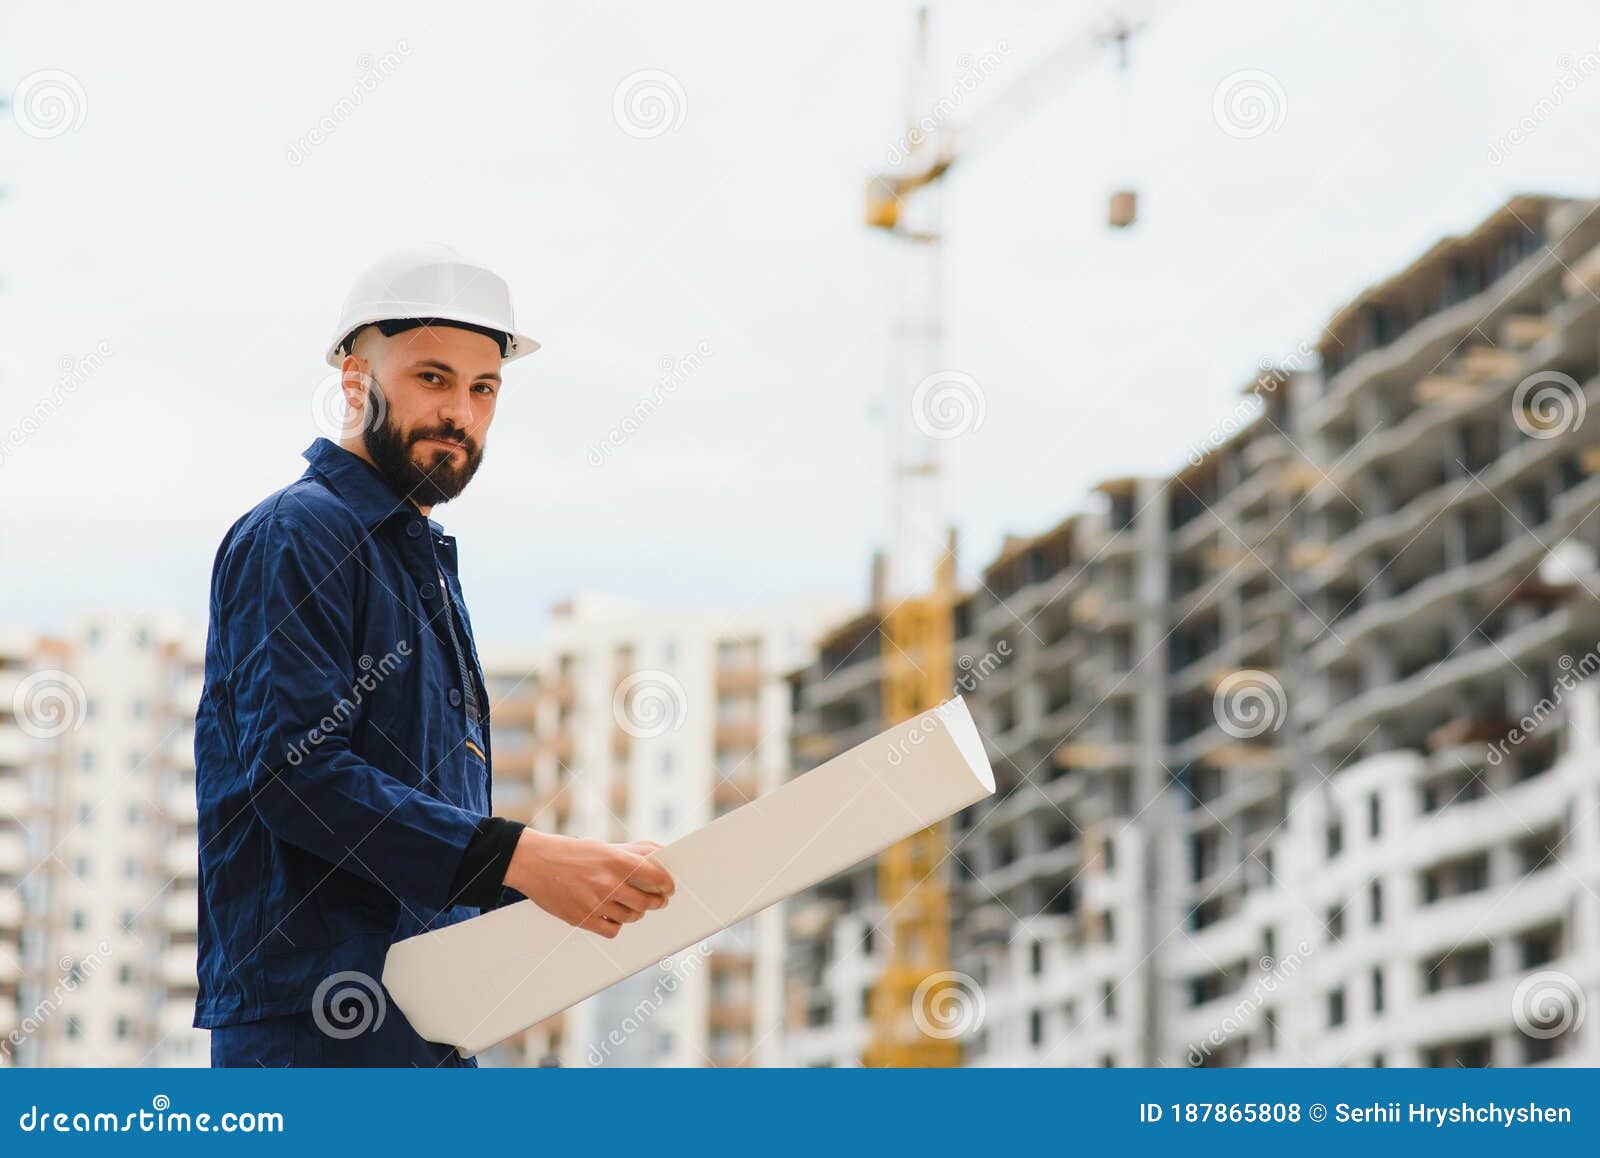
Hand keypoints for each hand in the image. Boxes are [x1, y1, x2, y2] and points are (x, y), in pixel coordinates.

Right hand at [504, 830, 674, 937]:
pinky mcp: (582, 919)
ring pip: (632, 917)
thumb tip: (663, 854)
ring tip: (632, 905)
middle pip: (647, 902)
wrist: (535, 863)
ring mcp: (595, 904)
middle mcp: (608, 883)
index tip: (669, 888)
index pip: (656, 877)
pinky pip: (613, 931)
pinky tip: (613, 916)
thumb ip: (636, 851)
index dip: (668, 885)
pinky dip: (617, 925)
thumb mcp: (605, 846)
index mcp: (617, 861)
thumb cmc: (572, 852)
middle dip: (657, 902)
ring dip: (637, 913)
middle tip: (658, 900)